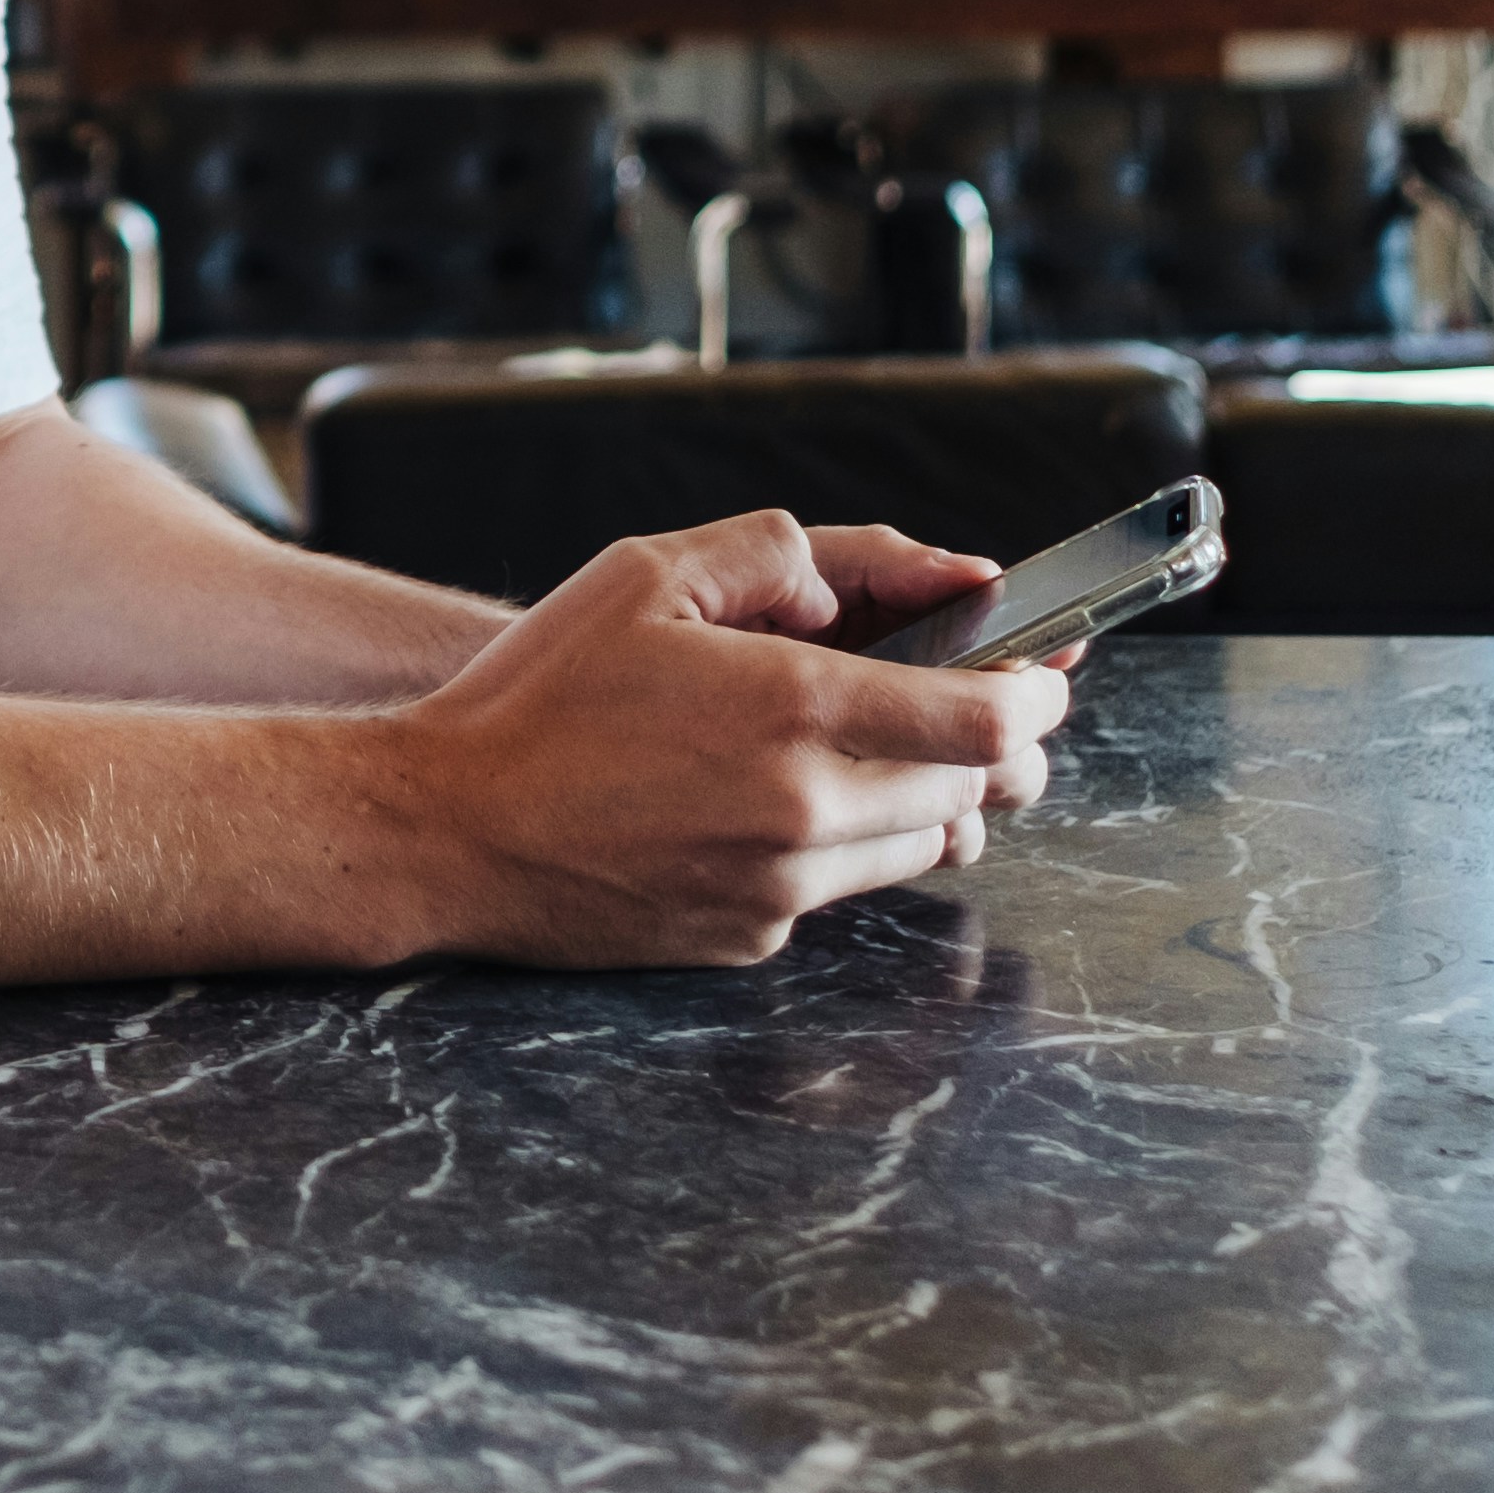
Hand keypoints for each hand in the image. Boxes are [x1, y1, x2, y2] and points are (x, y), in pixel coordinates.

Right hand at [369, 513, 1070, 968]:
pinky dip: (842, 844)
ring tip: (885, 747)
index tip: (1049, 678)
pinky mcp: (751, 937)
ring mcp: (781, 887)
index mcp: (791, 709)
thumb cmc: (537, 696)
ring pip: (923, 847)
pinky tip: (777, 801)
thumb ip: (785, 554)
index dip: (1039, 696)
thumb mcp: (648, 574)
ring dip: (931, 796)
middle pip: (974, 790)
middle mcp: (805, 810)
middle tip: (986, 705)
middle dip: (996, 745)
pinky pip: (841, 889)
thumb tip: (890, 582)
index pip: (985, 720)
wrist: (444, 830)